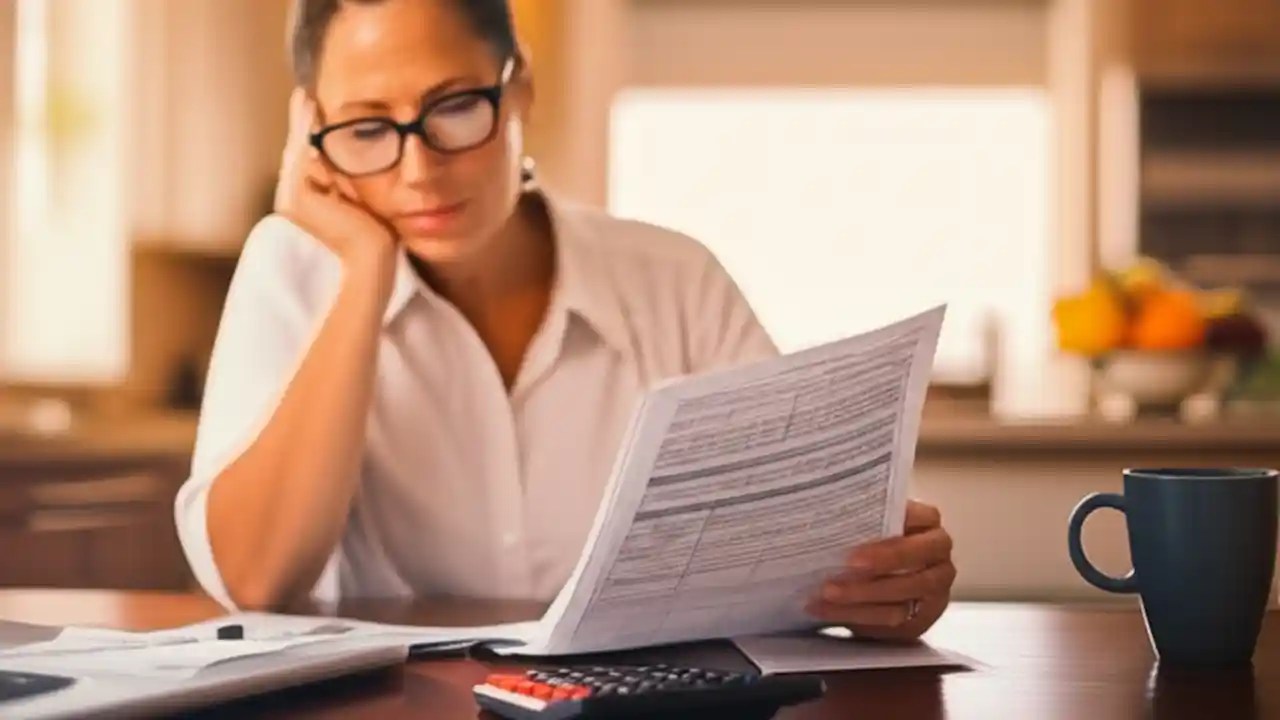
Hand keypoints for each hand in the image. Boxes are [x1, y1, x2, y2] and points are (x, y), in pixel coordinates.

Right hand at [274, 88, 396, 268]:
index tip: (312, 105)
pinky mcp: (297, 197)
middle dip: (299, 122)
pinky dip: (304, 132)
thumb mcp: (359, 195)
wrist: (372, 255)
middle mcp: (292, 199)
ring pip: (295, 150)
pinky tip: (311, 110)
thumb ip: (347, 178)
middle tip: (302, 93)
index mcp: (305, 201)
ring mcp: (291, 198)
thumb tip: (353, 150)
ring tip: (305, 96)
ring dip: (299, 122)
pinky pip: (299, 155)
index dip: (305, 132)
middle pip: (295, 151)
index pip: (303, 159)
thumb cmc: (375, 232)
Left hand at [806, 500, 954, 640]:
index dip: (891, 528)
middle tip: (845, 567)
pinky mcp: (922, 619)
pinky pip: (891, 621)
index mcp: (930, 526)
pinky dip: (856, 616)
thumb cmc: (872, 544)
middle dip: (878, 564)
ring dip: (860, 596)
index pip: (920, 519)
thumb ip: (863, 521)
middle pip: (915, 562)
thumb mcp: (870, 527)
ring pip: (901, 596)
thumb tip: (826, 516)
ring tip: (826, 593)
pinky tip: (828, 610)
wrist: (879, 584)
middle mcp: (939, 558)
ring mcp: (935, 592)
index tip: (855, 543)